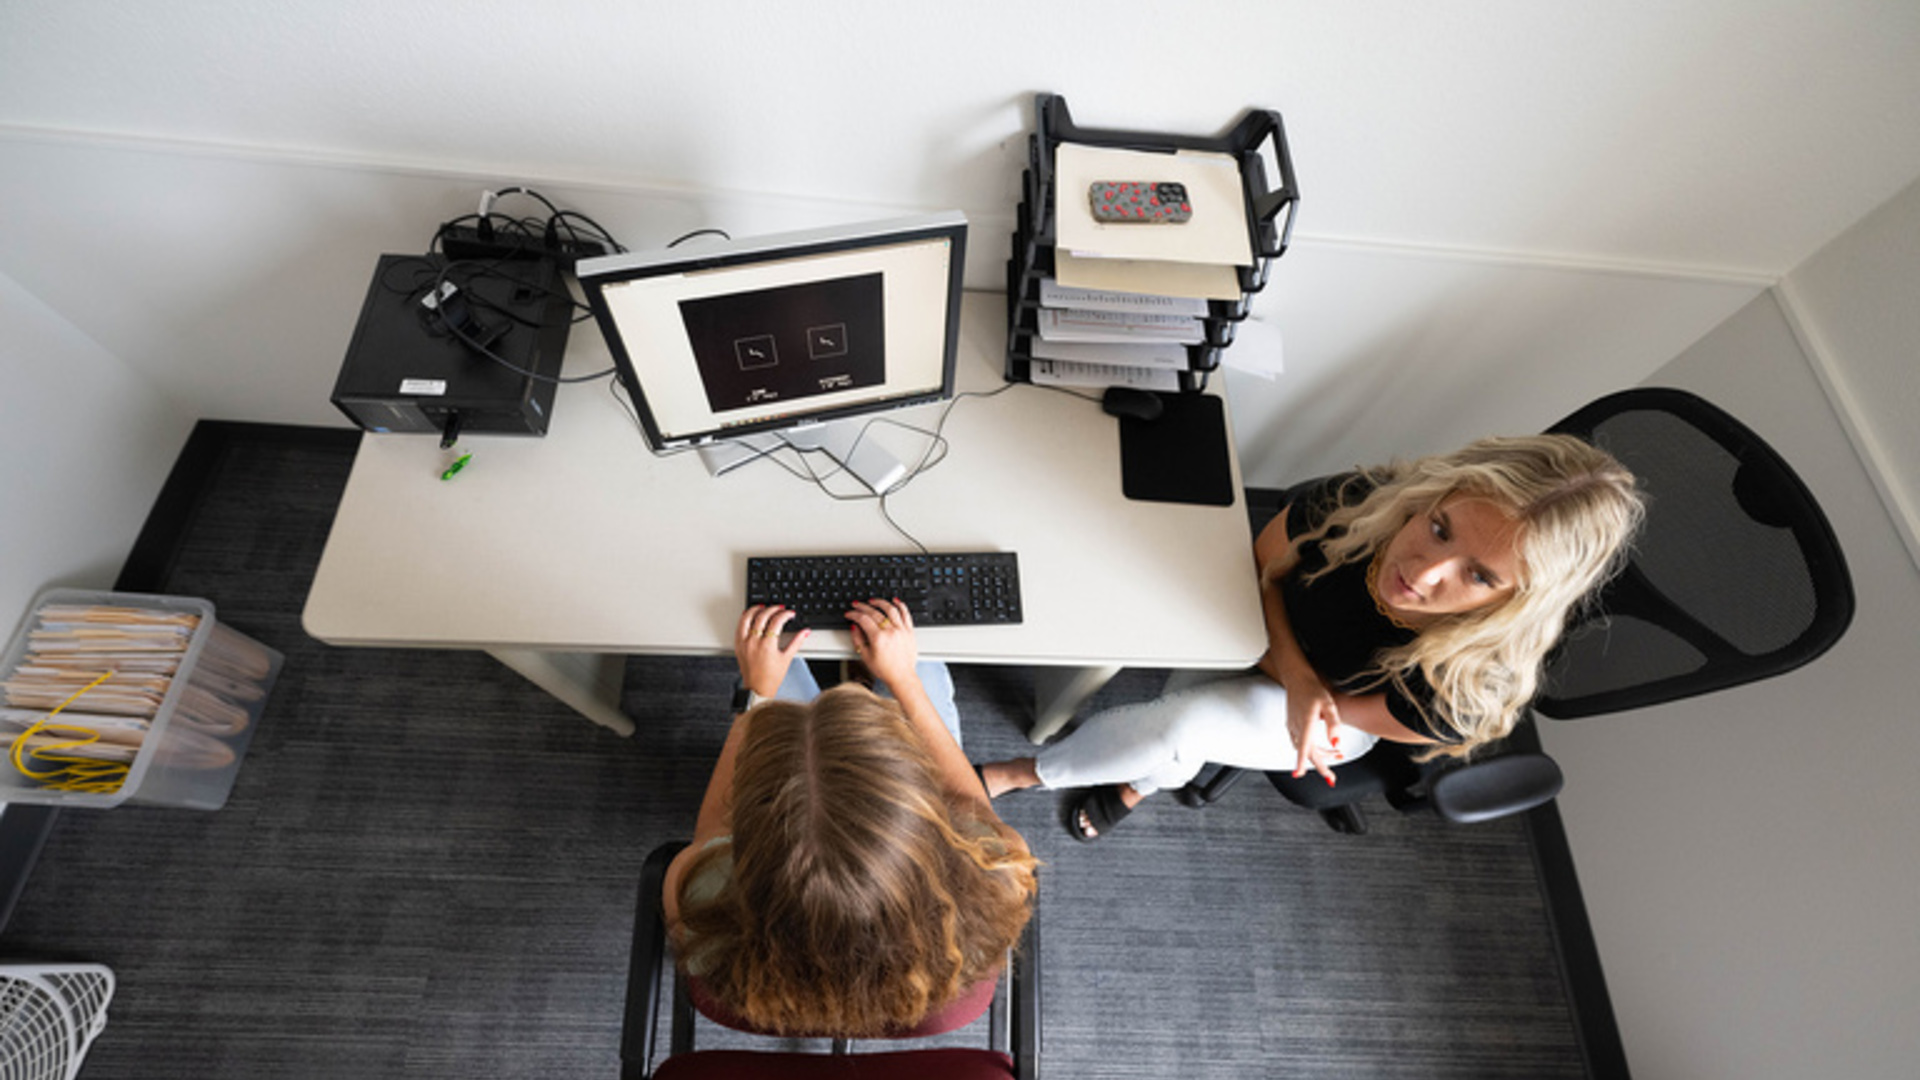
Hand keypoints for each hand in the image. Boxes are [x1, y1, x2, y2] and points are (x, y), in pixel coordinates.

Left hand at [735, 605, 807, 696]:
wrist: (758, 688)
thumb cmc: (771, 677)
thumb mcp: (787, 658)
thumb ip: (797, 642)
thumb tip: (805, 632)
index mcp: (767, 645)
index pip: (776, 621)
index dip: (785, 614)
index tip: (790, 614)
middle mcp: (754, 642)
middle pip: (762, 616)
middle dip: (773, 609)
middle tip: (780, 608)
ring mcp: (744, 643)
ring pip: (747, 618)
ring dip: (756, 609)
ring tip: (763, 607)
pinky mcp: (738, 645)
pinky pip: (739, 627)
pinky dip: (745, 618)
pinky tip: (750, 615)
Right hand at [846, 597, 916, 689]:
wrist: (902, 676)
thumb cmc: (885, 670)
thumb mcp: (866, 656)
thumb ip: (858, 639)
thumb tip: (854, 627)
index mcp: (878, 638)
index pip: (863, 619)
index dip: (854, 614)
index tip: (849, 614)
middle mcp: (890, 632)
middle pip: (875, 612)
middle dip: (863, 607)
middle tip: (856, 605)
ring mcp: (901, 630)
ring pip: (890, 609)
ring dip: (880, 602)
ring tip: (872, 601)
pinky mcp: (909, 631)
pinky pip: (906, 614)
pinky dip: (900, 605)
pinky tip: (895, 601)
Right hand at [1283, 669, 1342, 786]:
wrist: (1297, 679)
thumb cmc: (1313, 690)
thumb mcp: (1329, 704)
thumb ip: (1334, 725)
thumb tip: (1337, 744)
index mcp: (1305, 723)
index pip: (1303, 746)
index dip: (1300, 762)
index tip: (1298, 774)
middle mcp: (1297, 727)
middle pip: (1308, 753)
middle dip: (1321, 766)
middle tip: (1331, 778)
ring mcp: (1293, 727)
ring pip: (1305, 749)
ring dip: (1320, 757)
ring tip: (1337, 756)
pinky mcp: (1293, 726)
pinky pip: (1301, 743)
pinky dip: (1312, 750)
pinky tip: (1322, 748)